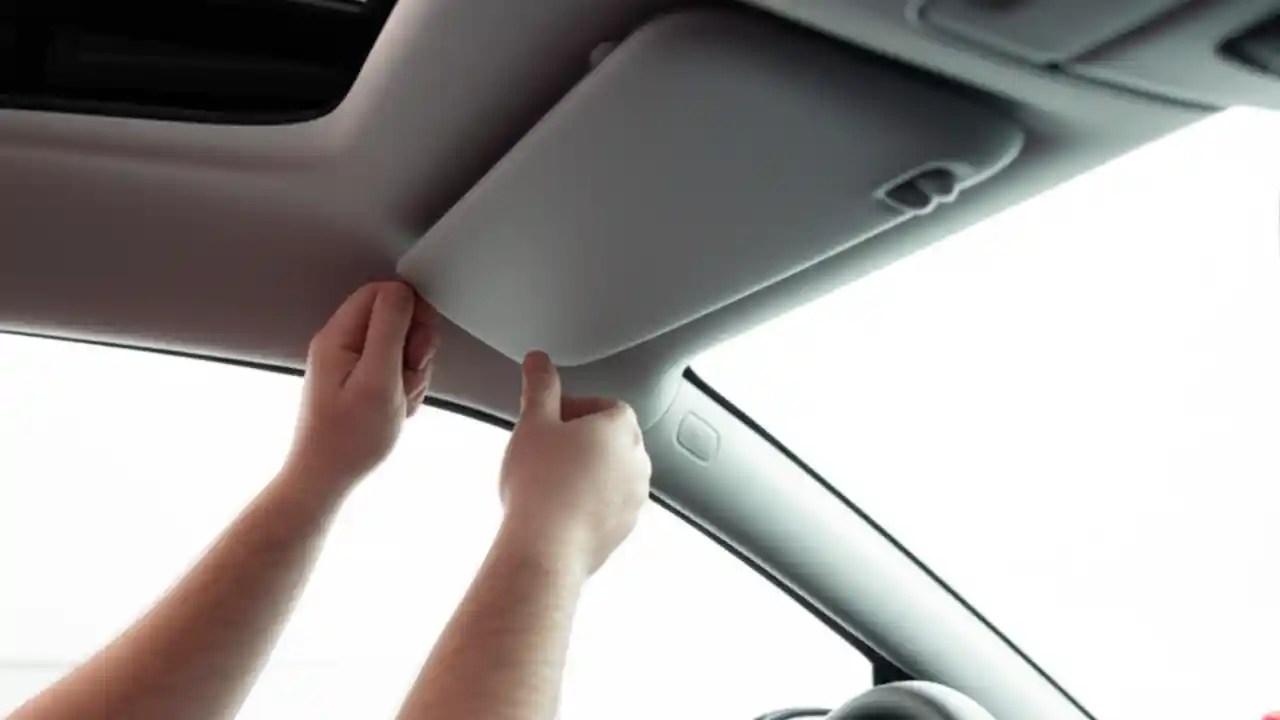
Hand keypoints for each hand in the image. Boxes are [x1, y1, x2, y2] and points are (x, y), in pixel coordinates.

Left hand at [283, 281, 439, 492]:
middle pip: (392, 318)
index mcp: (339, 336)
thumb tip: (402, 290)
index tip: (420, 344)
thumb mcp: (378, 378)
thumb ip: (390, 329)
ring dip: (411, 371)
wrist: (327, 479)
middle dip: (413, 346)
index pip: (380, 293)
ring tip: (400, 399)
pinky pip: (392, 369)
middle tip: (410, 375)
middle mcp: (341, 344)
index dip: (410, 310)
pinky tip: (396, 408)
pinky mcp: (357, 382)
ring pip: (397, 346)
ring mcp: (349, 364)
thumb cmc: (350, 437)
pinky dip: (403, 386)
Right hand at [498, 351, 651, 574]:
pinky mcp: (624, 528)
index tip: (551, 420)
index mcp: (621, 428)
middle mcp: (637, 461)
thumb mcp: (533, 423)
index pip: (607, 405)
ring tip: (550, 480)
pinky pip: (608, 504)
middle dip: (582, 439)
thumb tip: (539, 361)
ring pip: (611, 473)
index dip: (576, 408)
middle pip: (611, 438)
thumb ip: (539, 387)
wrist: (547, 547)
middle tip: (546, 448)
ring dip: (587, 471)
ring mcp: (635, 497)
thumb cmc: (541, 483)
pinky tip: (557, 508)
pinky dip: (589, 501)